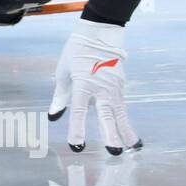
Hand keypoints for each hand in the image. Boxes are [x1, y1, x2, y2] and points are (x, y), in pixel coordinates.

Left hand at [48, 19, 141, 154]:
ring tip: (132, 148)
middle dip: (110, 135)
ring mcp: (114, 87)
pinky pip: (123, 107)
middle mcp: (101, 88)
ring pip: (120, 113)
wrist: (100, 33)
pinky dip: (126, 121)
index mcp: (83, 83)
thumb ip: (60, 96)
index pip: (78, 111)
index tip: (77, 145)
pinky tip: (130, 136)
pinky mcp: (121, 86)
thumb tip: (53, 116)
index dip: (77, 129)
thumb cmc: (76, 52)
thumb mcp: (64, 72)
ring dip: (125, 131)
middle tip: (114, 152)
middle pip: (106, 115)